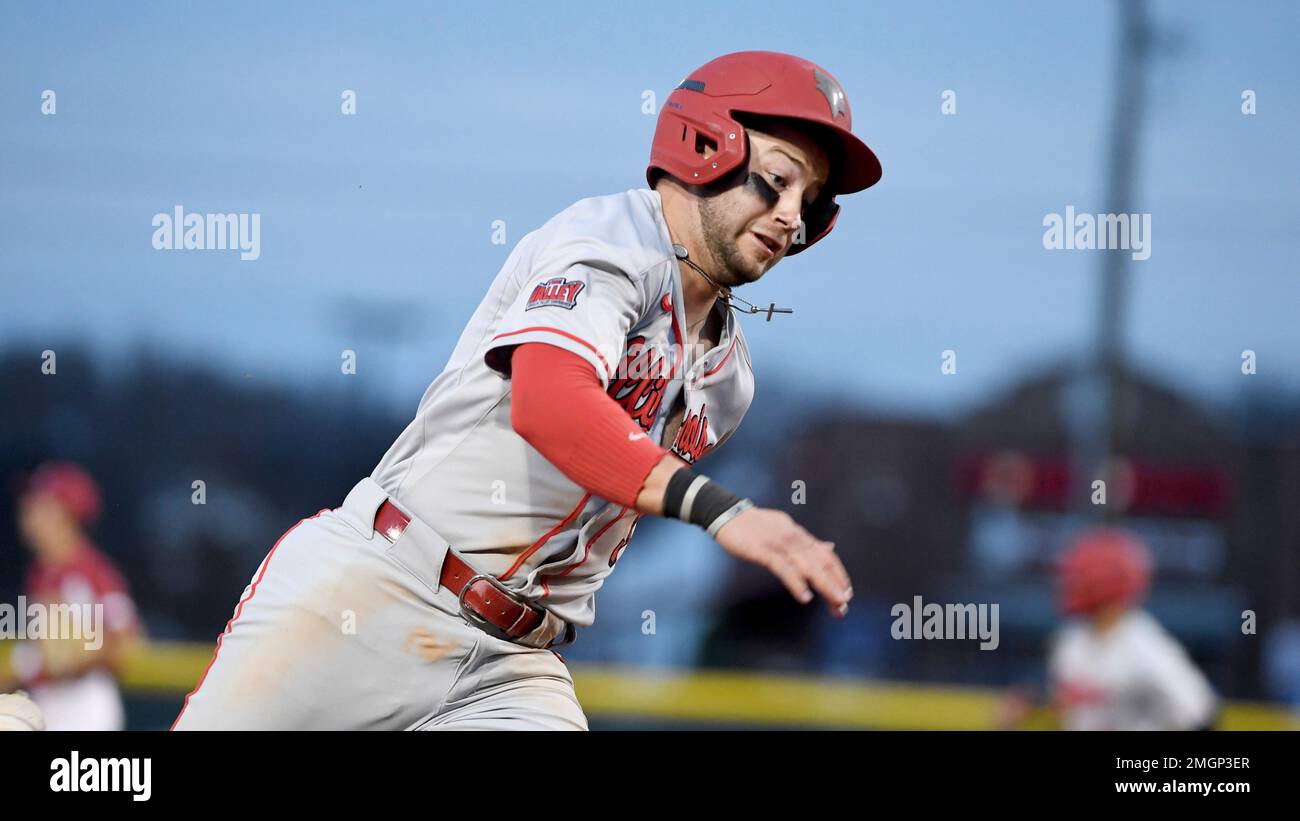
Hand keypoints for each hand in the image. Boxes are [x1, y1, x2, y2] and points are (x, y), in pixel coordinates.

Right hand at [713, 506, 852, 616]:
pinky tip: (805, 596)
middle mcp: (794, 538)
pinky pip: (783, 568)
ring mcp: (779, 544)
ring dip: (824, 585)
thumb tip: (830, 547)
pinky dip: (796, 582)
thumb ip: (807, 541)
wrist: (726, 513)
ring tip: (835, 603)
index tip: (847, 592)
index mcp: (798, 535)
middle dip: (834, 585)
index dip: (838, 573)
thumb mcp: (785, 529)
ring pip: (808, 566)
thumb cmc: (753, 525)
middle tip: (844, 605)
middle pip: (820, 563)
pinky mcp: (763, 550)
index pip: (825, 555)